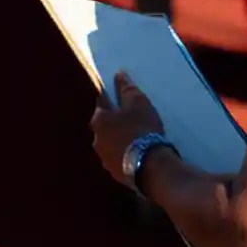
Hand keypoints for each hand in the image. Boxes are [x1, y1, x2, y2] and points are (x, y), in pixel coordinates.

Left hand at [90, 71, 165, 187]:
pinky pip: (118, 158)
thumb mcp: (138, 103)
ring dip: (118, 139)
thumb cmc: (142, 128)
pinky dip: (125, 153)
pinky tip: (137, 152)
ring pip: (109, 143)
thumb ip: (126, 88)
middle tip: (129, 118)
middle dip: (113, 121)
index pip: (101, 103)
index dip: (110, 98)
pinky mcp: (114, 172)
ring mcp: (104, 158)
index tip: (118, 96)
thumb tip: (118, 74)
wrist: (150, 165)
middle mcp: (96, 139)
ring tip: (135, 137)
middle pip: (103, 125)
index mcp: (99, 120)